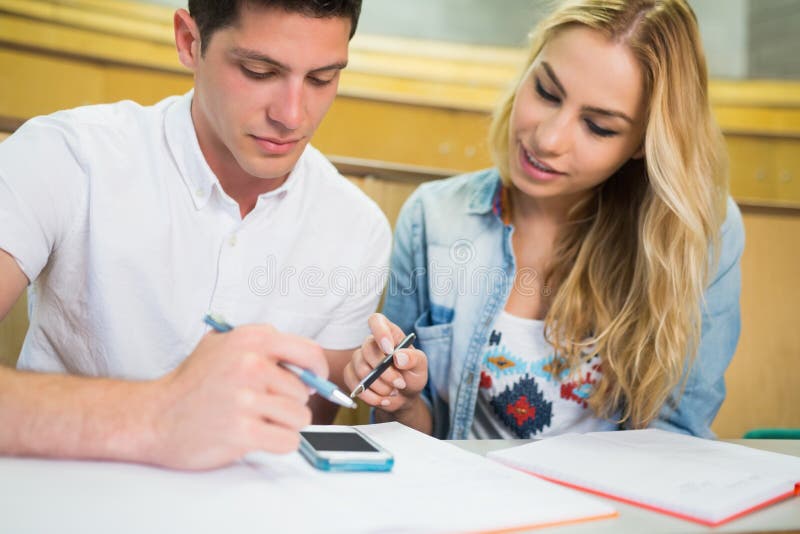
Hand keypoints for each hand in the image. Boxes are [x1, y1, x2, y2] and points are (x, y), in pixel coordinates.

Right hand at [147, 324, 326, 469]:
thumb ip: (264, 347)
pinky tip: (258, 436)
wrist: (154, 416)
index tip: (313, 383)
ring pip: (300, 417)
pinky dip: (279, 443)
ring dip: (285, 424)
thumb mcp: (224, 345)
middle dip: (290, 403)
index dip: (317, 372)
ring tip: (259, 421)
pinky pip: (288, 440)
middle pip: (304, 392)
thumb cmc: (192, 383)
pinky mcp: (241, 431)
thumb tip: (308, 366)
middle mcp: (250, 364)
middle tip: (264, 407)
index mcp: (251, 339)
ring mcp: (245, 398)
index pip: (310, 353)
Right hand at [343, 313, 427, 414]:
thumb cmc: (412, 376)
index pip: (376, 321)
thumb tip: (399, 356)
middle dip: (384, 372)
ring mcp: (359, 359)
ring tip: (393, 392)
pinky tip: (382, 399)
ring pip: (361, 369)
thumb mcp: (420, 367)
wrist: (404, 397)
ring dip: (379, 386)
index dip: (380, 332)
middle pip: (367, 350)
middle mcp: (371, 344)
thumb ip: (414, 359)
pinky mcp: (351, 375)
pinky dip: (369, 396)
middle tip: (399, 384)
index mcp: (389, 334)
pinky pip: (354, 383)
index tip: (389, 351)